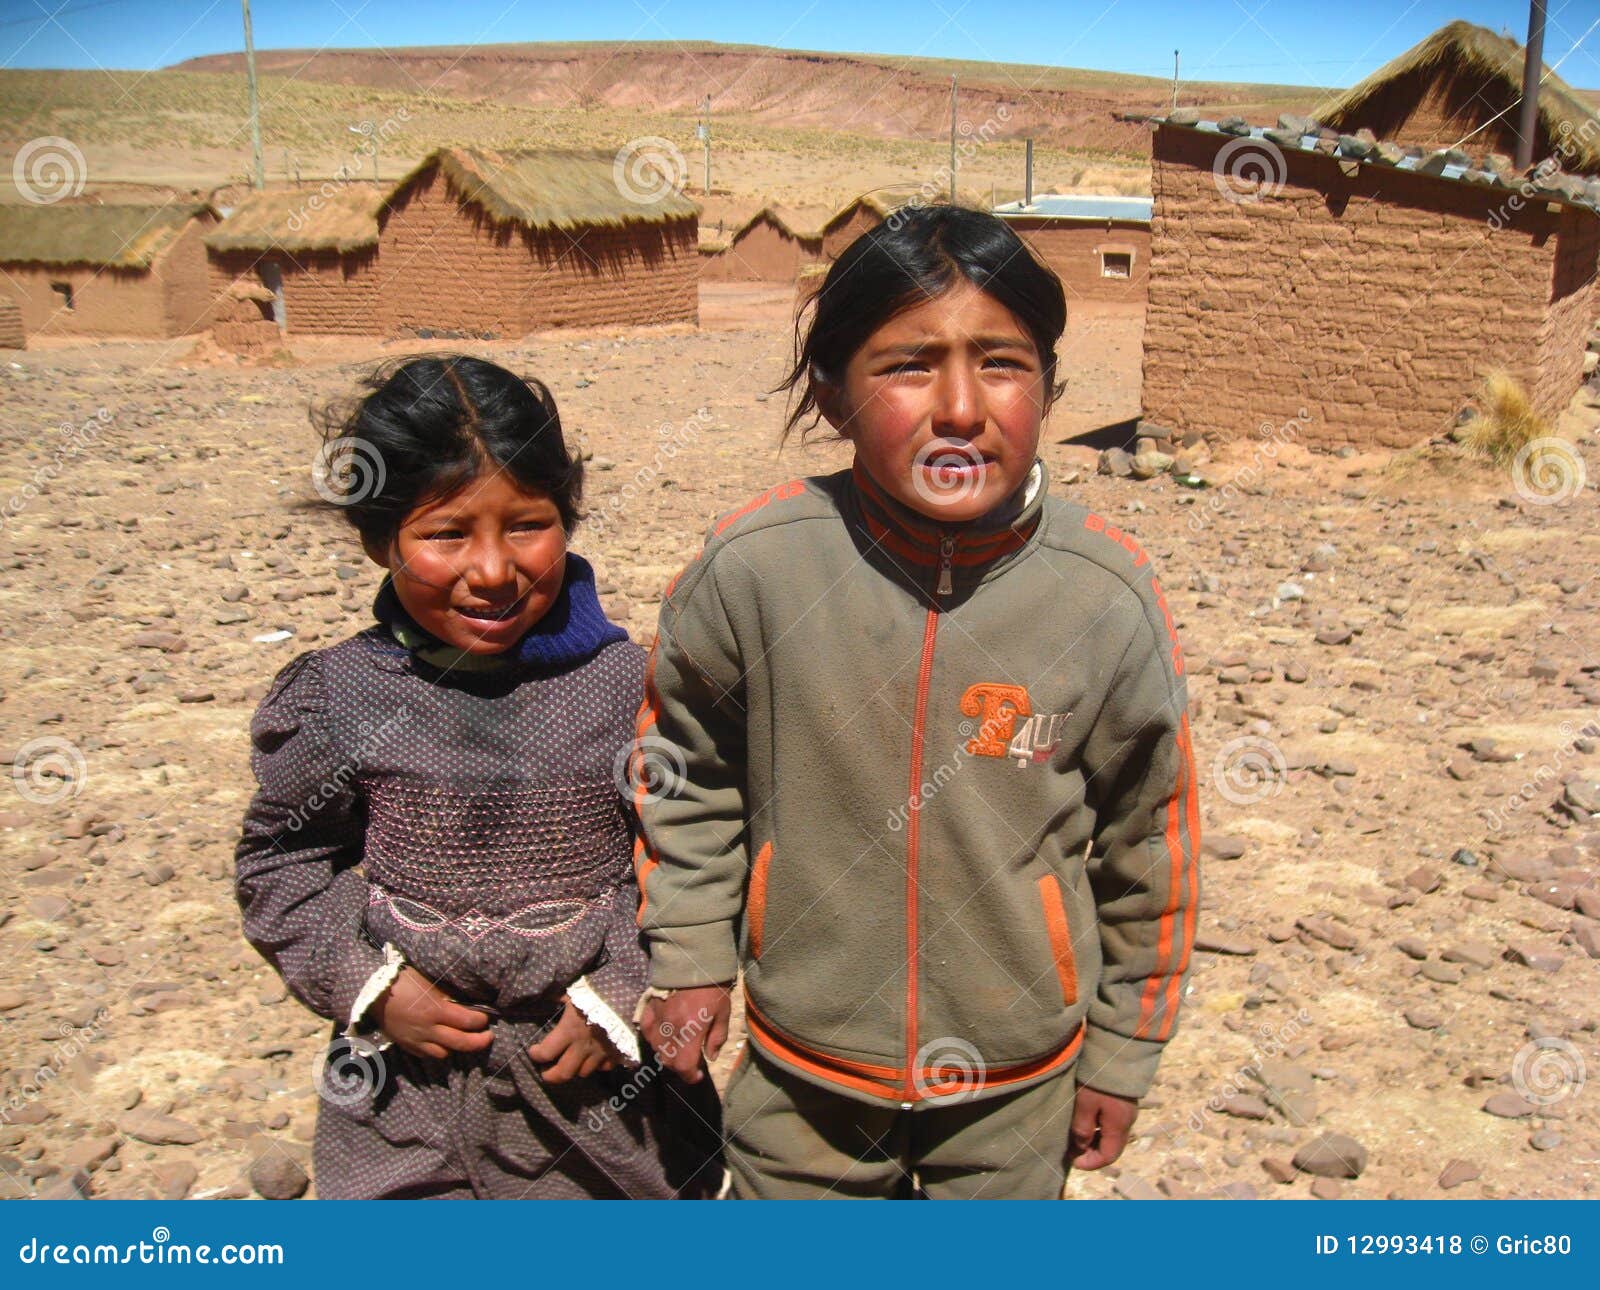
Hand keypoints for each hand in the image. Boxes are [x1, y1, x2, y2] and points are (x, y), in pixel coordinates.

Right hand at [369, 966, 493, 1060]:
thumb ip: (446, 996)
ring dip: (456, 1047)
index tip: (486, 1018)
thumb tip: (463, 1003)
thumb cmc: (402, 981)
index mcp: (436, 1010)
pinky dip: (437, 1051)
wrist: (372, 994)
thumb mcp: (428, 983)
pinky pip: (427, 1054)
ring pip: (444, 1053)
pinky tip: (442, 1043)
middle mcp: (428, 1029)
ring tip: (464, 1040)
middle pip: (460, 1042)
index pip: (467, 1021)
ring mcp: (416, 1040)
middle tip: (488, 1037)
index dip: (480, 1021)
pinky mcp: (406, 1046)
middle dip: (478, 1042)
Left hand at [526, 999, 623, 1083]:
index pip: (545, 1053)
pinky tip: (592, 1058)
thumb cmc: (599, 991)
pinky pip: (603, 1068)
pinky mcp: (616, 1054)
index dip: (535, 1054)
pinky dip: (596, 1066)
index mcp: (569, 1031)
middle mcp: (583, 1047)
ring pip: (583, 1073)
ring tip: (569, 1063)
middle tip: (546, 1071)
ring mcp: (601, 1053)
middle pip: (563, 1074)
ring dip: (574, 1070)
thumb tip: (549, 997)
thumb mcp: (575, 991)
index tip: (534, 1050)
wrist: (631, 994)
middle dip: (550, 1076)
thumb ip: (559, 998)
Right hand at [639, 985, 731, 1083]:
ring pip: (656, 1048)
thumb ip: (717, 1037)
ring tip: (678, 1050)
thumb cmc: (713, 986)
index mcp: (691, 1030)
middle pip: (668, 1060)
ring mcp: (658, 1018)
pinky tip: (663, 1037)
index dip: (690, 1076)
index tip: (697, 1076)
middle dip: (680, 1067)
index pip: (684, 1065)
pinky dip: (653, 1039)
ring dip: (667, 1054)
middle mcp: (671, 1028)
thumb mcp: (723, 1013)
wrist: (694, 959)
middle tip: (691, 1062)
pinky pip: (646, 1031)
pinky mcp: (649, 1008)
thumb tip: (710, 1057)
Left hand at [1068, 1085, 1138, 1168]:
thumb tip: (1080, 1148)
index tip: (1073, 1161)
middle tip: (1073, 1150)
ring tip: (1076, 1136)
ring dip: (1095, 1139)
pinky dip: (1099, 1128)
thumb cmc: (1098, 1079)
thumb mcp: (1085, 1104)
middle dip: (1092, 1153)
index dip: (1090, 1163)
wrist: (1118, 1051)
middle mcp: (1127, 1121)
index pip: (1108, 1156)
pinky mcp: (1124, 1100)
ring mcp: (1127, 1111)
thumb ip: (1082, 1128)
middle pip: (1112, 1147)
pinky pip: (1113, 1123)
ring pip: (1112, 1135)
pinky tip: (1087, 1120)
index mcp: (1119, 1126)